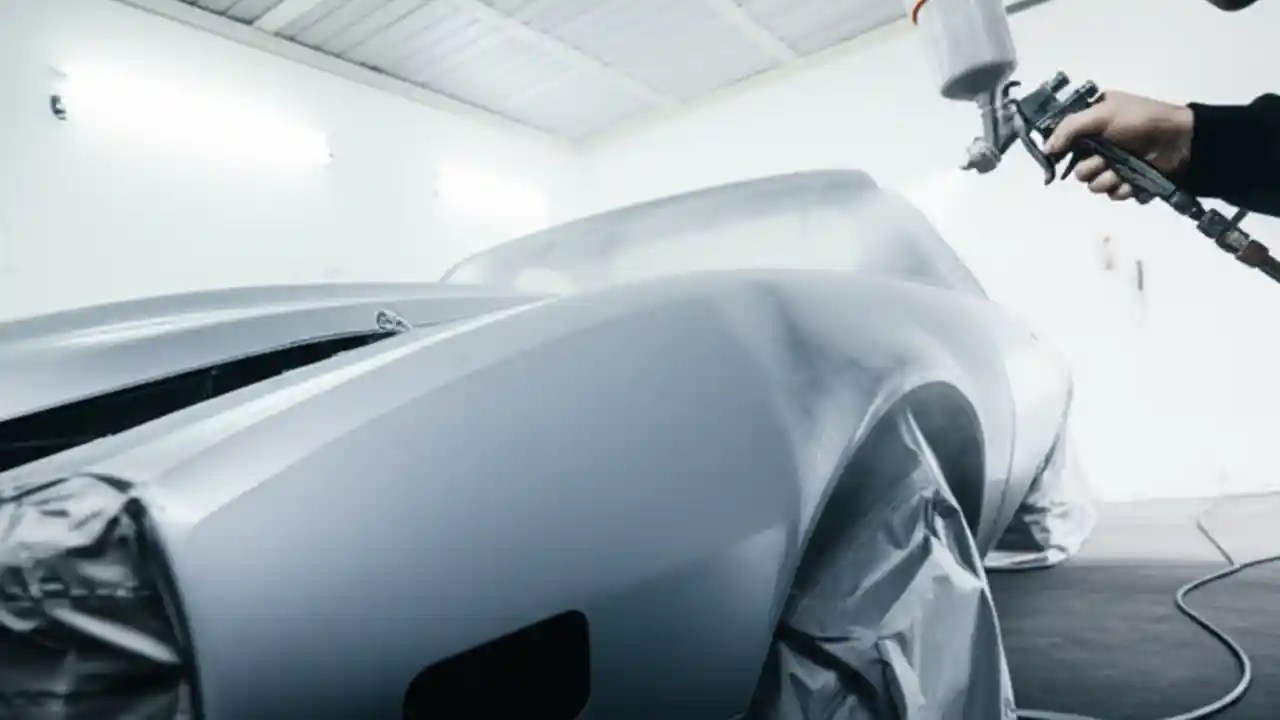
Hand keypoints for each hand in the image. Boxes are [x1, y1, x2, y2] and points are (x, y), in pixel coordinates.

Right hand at [1044, 91, 1194, 201]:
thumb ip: (1069, 128)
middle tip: (1104, 159)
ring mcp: (1114, 166)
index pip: (1064, 144)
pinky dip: (1122, 189)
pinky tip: (1132, 180)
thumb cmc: (1141, 119)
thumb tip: (1045, 149)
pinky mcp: (1128, 182)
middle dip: (1089, 168)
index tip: (1059, 157)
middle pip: (1076, 171)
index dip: (1060, 153)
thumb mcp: (1102, 113)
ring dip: (1106, 179)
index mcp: (1091, 127)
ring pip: (1093, 186)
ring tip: (1122, 170)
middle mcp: (1099, 148)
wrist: (1179, 138)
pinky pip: (1113, 195)